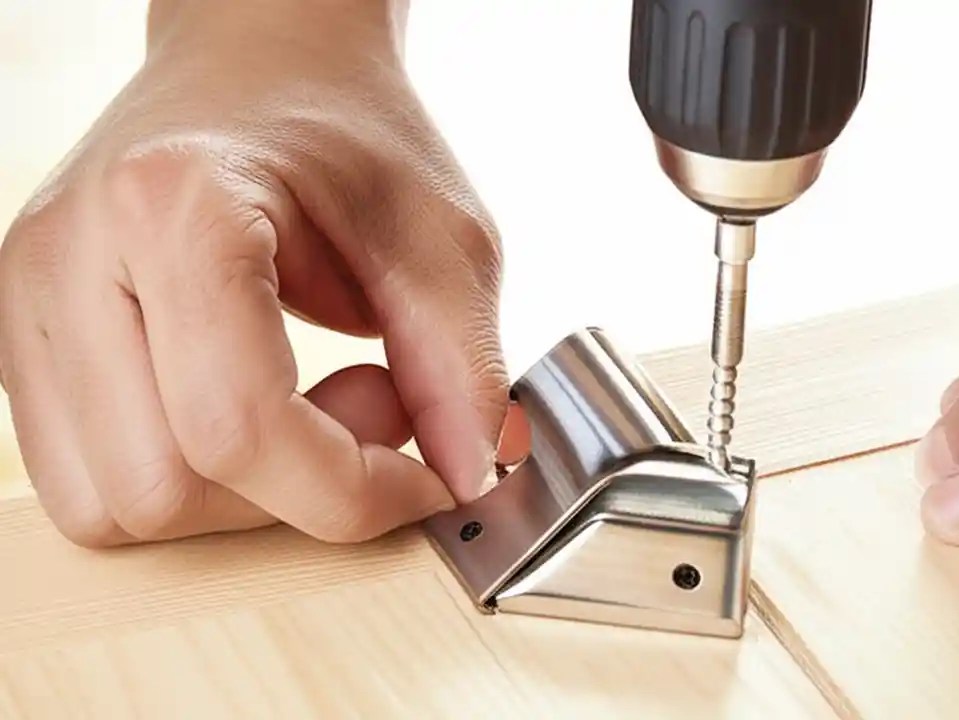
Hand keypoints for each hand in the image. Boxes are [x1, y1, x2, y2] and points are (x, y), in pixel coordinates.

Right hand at [0, 0, 510, 546]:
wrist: (261, 66)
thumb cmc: (348, 135)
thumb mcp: (442, 238)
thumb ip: (463, 369)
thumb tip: (471, 481)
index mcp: (173, 207)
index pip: (237, 427)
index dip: (352, 489)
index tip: (432, 478)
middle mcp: (68, 259)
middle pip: (165, 489)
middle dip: (297, 489)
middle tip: (376, 403)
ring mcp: (26, 303)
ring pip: (115, 507)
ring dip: (241, 496)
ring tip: (312, 402)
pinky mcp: (28, 341)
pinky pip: (95, 485)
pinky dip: (194, 481)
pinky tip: (255, 409)